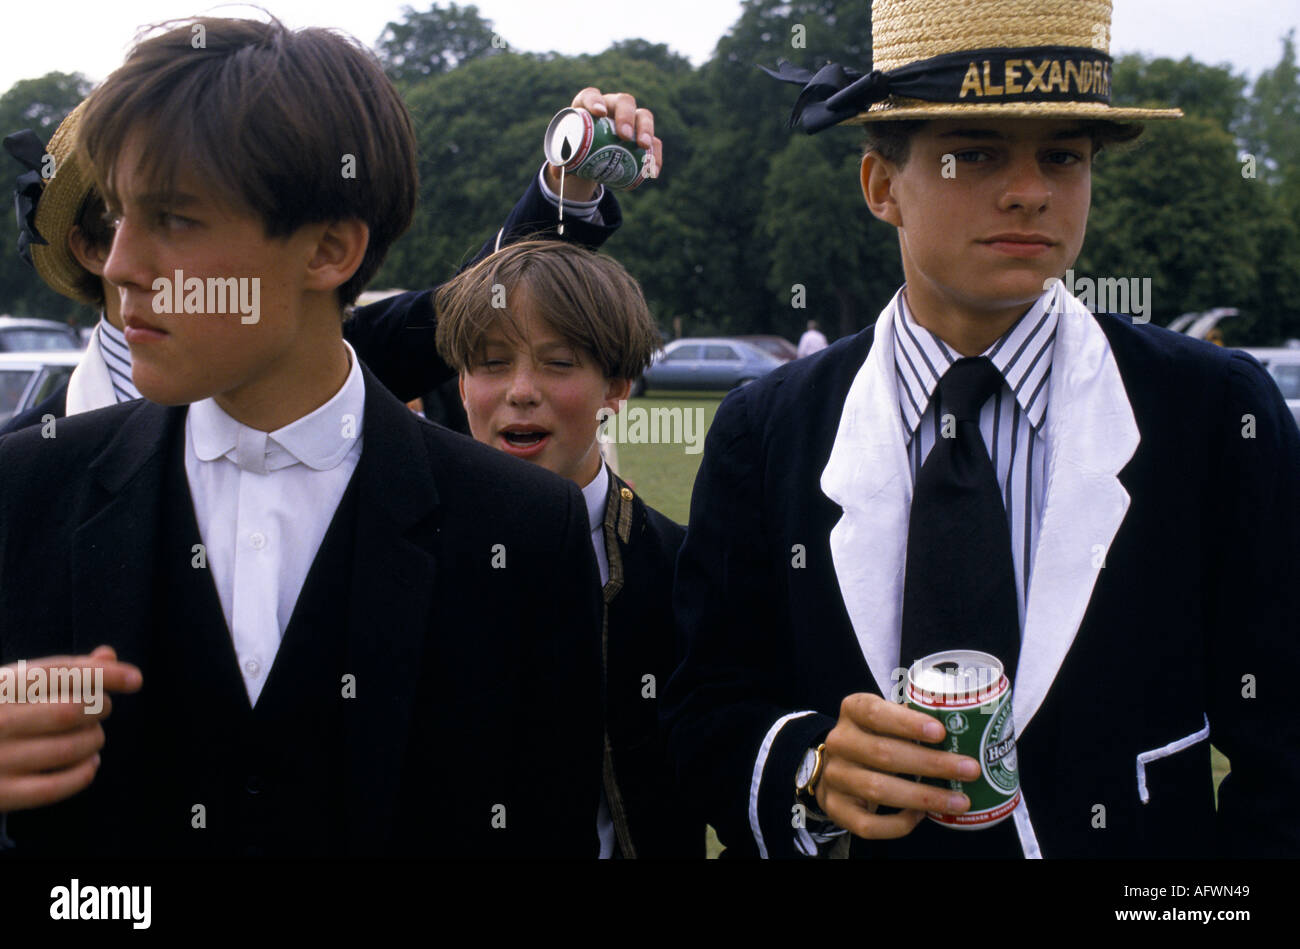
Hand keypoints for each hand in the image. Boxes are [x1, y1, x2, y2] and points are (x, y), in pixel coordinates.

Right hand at [0, 645, 142, 810]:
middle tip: (100, 709)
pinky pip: (56, 786)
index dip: (105, 674)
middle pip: (72, 710)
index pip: (60, 673)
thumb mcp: (13, 685)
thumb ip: (60, 672)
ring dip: (95, 740)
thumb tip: (108, 654)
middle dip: (100, 707)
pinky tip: (90, 764)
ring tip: (94, 736)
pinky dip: (83, 773)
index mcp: (0, 686)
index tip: (136, 679)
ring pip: (71, 747)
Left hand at [543, 87, 663, 200]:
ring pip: (643, 116)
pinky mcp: (642, 135)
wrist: (590, 150)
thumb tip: (557, 173)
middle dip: (626, 117)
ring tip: (644, 147)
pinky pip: (654, 142)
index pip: (592, 95)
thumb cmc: (576, 144)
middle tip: (625, 136)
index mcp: (590, 103)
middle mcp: (612, 106)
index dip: (596, 101)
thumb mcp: (566, 150)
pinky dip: (655, 155)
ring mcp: (630, 119)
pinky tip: (653, 169)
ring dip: (647, 130)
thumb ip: (560, 159)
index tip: (599, 113)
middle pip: (624, 102)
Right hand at [814, 693, 980, 838]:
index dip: (908, 723)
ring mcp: (835, 777)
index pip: (875, 713)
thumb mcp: (885, 719)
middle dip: (931, 763)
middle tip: (969, 769)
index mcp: (853, 712)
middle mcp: (840, 742)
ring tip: (959, 801)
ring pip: (878, 789)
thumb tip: (963, 727)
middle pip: (883, 754)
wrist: (833, 766)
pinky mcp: (837, 808)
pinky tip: (922, 816)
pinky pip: (867, 824)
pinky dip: (898, 824)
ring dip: (924, 796)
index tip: (941, 732)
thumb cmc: (873, 738)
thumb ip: (912, 719)